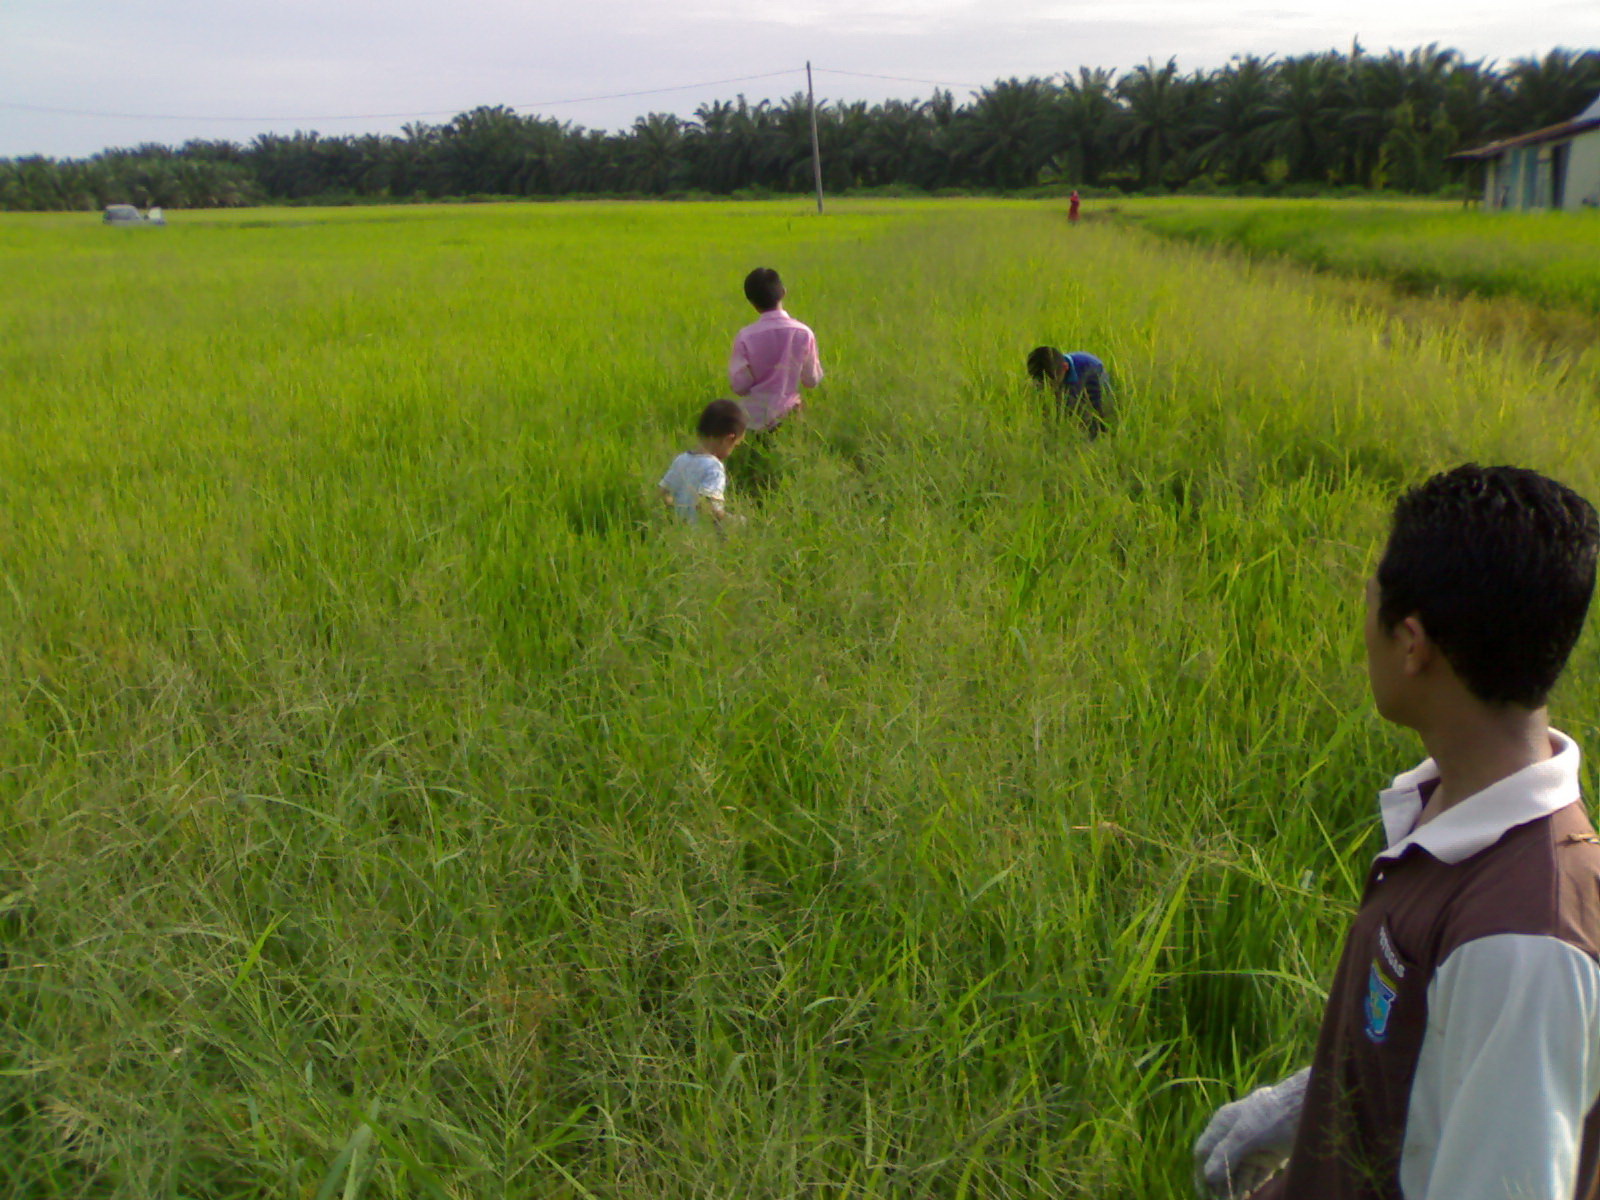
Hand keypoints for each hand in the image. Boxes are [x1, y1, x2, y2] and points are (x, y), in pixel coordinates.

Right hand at [1193, 1068, 1308, 1196]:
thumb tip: (1207, 1175)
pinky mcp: (1271, 1155)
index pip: (1205, 1151)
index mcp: (1223, 1125)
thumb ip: (1226, 1153)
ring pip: (1240, 1171)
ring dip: (1237, 1187)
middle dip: (1221, 1183)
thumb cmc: (1273, 1116)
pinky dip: (1253, 1185)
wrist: (1308, 1105)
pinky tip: (1252, 1195)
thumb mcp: (1246, 1133)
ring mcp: (1254, 1145)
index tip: (1205, 1194)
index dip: (1201, 1173)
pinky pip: (1257, 1173)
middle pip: (1222, 1164)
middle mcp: (1235, 1135)